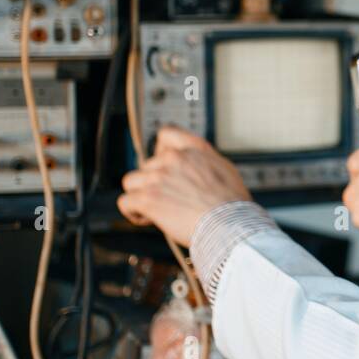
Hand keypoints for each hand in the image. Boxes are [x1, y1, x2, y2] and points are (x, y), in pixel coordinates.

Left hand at [117, 125, 252, 246]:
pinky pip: (125, 201)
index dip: (160, 150)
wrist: (229, 225)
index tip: (163, 166)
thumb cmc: (233, 205)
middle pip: (147, 165)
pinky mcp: (147, 198)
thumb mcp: (225, 170)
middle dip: (154, 183)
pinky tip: (146, 219)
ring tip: (155, 210)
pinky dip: (132, 212)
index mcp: (194, 149)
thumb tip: (196, 168)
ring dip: (140, 195)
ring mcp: (158, 177)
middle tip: (169, 200)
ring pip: (132, 181)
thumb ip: (204, 162)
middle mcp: (173, 158)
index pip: (166, 134)